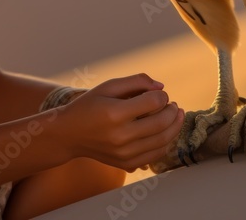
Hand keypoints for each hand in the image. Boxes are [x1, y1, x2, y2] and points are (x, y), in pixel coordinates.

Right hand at [55, 74, 183, 170]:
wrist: (69, 134)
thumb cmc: (89, 106)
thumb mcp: (108, 86)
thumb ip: (135, 81)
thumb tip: (161, 87)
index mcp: (114, 113)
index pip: (152, 102)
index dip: (162, 96)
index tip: (161, 94)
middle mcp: (120, 136)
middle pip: (161, 124)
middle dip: (173, 112)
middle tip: (174, 105)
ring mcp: (123, 152)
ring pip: (162, 141)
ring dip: (174, 127)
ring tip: (176, 116)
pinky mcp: (126, 163)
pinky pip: (155, 155)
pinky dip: (165, 143)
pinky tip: (166, 132)